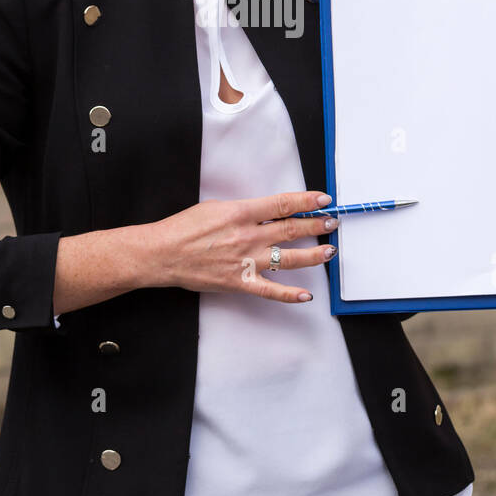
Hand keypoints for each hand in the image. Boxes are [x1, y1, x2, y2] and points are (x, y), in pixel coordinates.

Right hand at [151, 190, 337, 302]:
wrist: (162, 254)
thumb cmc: (184, 228)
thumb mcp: (215, 207)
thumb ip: (243, 211)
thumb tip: (266, 212)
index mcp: (241, 213)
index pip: (282, 204)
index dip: (306, 201)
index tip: (323, 199)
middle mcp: (247, 236)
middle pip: (290, 229)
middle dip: (315, 225)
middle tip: (332, 222)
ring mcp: (245, 261)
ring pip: (288, 259)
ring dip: (312, 255)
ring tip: (329, 251)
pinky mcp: (239, 282)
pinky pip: (270, 291)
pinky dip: (290, 294)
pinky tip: (306, 295)